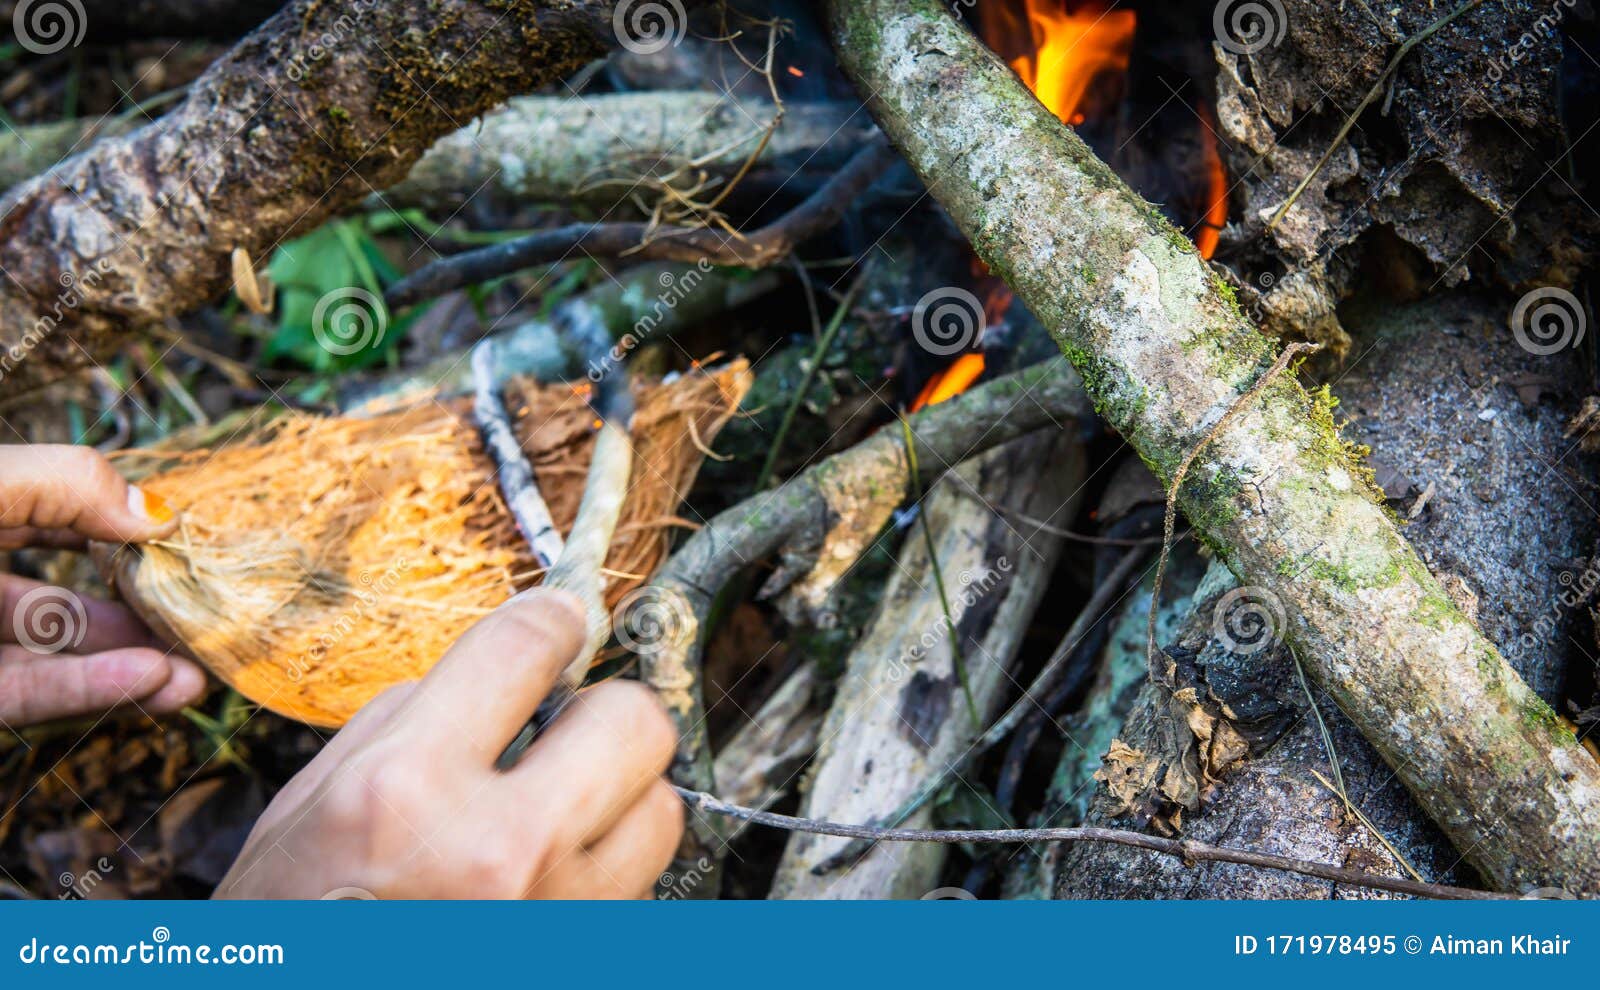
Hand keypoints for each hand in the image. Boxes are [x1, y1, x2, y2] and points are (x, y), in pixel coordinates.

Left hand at [1, 445, 206, 727]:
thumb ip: (62, 484)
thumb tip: (157, 514)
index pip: (49, 515)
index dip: (114, 525)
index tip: (178, 540)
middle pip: (63, 599)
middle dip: (139, 612)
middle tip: (205, 620)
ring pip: (56, 655)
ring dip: (132, 664)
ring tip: (198, 674)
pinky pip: (31, 696)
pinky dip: (93, 691)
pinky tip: (152, 681)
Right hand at [215, 589, 683, 898]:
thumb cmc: (291, 927)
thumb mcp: (307, 808)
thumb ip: (404, 722)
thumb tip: (491, 673)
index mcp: (406, 790)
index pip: (523, 649)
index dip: (552, 618)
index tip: (560, 617)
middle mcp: (496, 851)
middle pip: (634, 722)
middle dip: (603, 709)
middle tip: (566, 725)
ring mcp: (555, 915)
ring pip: (661, 807)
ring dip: (619, 794)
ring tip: (563, 810)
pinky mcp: (584, 954)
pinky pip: (641, 882)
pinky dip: (608, 865)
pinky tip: (554, 873)